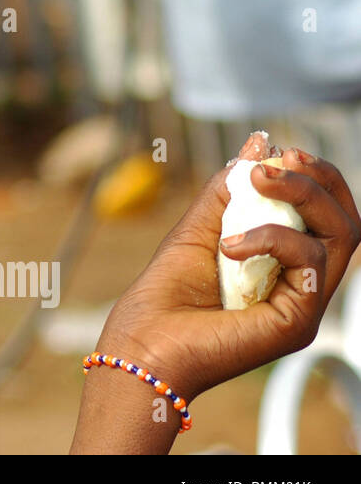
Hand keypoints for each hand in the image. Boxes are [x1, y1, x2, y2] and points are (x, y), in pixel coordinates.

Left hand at [93, 133, 359, 404]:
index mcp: (286, 263)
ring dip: (300, 194)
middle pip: (346, 220)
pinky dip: (270, 237)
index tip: (280, 152)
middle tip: (278, 160)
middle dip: (317, 179)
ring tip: (256, 181)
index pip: (327, 214)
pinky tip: (228, 245)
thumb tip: (260, 139)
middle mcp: (304, 284)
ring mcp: (305, 303)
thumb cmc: (166, 294)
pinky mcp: (299, 319)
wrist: (142, 343)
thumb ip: (230, 187)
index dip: (314, 177)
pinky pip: (309, 259)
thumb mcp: (200, 225)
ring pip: (341, 234)